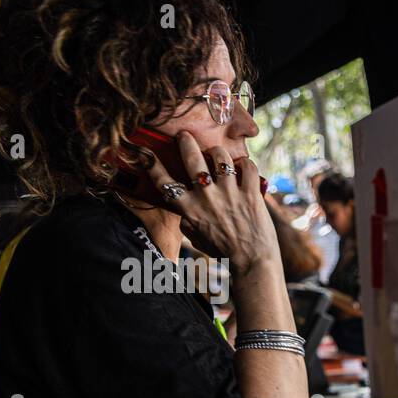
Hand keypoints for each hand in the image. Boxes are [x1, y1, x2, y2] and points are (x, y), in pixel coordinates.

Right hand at [142, 131, 277, 275]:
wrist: (252, 263)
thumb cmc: (224, 252)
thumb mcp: (196, 238)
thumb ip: (187, 221)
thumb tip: (181, 211)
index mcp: (189, 209)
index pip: (164, 182)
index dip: (151, 164)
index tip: (144, 151)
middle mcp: (207, 197)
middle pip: (191, 158)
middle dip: (185, 141)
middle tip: (184, 135)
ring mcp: (230, 194)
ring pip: (220, 157)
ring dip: (218, 151)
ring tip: (217, 153)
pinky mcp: (251, 194)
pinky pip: (248, 167)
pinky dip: (246, 163)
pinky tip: (244, 166)